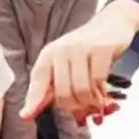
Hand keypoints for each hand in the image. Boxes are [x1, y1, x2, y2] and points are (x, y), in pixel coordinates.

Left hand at [20, 0, 138, 124]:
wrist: (112, 23)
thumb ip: (49, 90)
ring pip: (82, 90)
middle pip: (63, 93)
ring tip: (95, 103)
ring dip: (90, 102)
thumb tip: (28, 114)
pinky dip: (102, 92)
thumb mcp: (64, 66)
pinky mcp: (101, 49)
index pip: (38, 81)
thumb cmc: (86, 49)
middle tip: (83, 112)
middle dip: (75, 107)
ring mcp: (81, 48)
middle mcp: (61, 50)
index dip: (32, 101)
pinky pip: (99, 81)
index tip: (26, 115)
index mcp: (48, 56)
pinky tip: (103, 92)